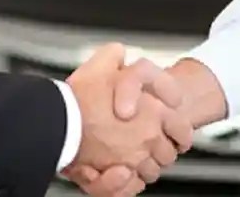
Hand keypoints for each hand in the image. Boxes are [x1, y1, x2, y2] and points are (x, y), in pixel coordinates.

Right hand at [62, 44, 192, 195]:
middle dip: (162, 150)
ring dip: (146, 166)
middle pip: (168, 154)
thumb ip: (118, 55)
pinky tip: (122, 173)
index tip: (176, 133)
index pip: (182, 128)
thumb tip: (121, 55)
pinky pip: (133, 187)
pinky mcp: (117, 178)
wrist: (57, 123)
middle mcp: (148, 137)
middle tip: (151, 145)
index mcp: (154, 111)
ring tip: (134, 158)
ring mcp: (134, 160)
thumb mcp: (102, 62)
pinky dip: (130, 184)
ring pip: (151, 171)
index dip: (180, 131)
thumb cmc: (79, 97)